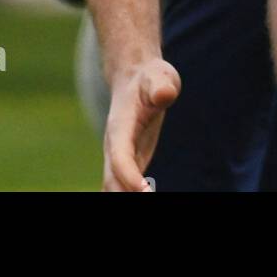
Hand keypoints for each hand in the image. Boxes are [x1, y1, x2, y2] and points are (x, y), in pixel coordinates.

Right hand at [102, 58, 181, 191]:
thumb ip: (161, 86)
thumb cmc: (151, 78)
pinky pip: (122, 188)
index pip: (121, 156)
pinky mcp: (127, 164)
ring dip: (124, 199)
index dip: (130, 176)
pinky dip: (130, 195)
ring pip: (113, 188)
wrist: (135, 78)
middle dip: (125, 197)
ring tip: (149, 198)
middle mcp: (114, 146)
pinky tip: (146, 196)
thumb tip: (165, 94)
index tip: (146, 191)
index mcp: (120, 126)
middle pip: (112, 181)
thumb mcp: (160, 76)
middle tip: (147, 199)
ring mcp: (118, 157)